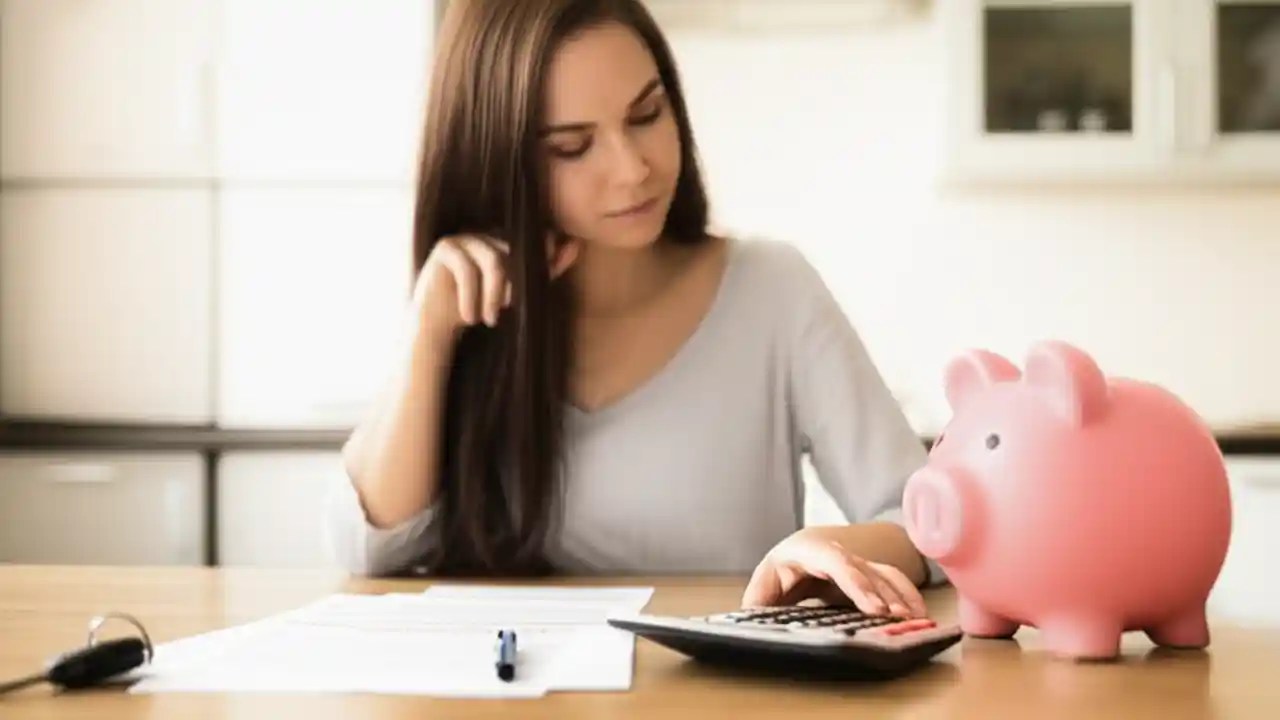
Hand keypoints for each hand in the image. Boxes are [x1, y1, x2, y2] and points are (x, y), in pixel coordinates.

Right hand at [413, 233, 580, 333]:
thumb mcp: (517, 291)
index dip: (535, 265)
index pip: (530, 244)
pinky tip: (469, 319)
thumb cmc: (481, 305)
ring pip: (493, 261)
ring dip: (493, 295)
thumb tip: (576, 245)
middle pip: (513, 254)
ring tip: (489, 320)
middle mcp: (487, 233)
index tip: (523, 297)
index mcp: (505, 240)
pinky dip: (471, 297)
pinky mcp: (445, 247)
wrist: (438, 321)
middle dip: (512, 288)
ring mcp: (465, 237)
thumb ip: (545, 270)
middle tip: (502, 312)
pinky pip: (466, 269)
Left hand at [742, 527, 927, 617]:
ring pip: (883, 573)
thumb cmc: (779, 571)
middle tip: (901, 620)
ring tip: (916, 620)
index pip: (836, 562)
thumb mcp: (763, 585)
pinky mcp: (869, 574)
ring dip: (902, 595)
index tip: (874, 608)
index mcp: (809, 550)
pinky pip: (893, 581)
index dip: (857, 583)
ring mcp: (857, 561)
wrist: (795, 553)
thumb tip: (755, 620)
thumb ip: (759, 603)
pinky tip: (920, 616)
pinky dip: (908, 596)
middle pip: (866, 569)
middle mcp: (837, 552)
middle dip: (885, 594)